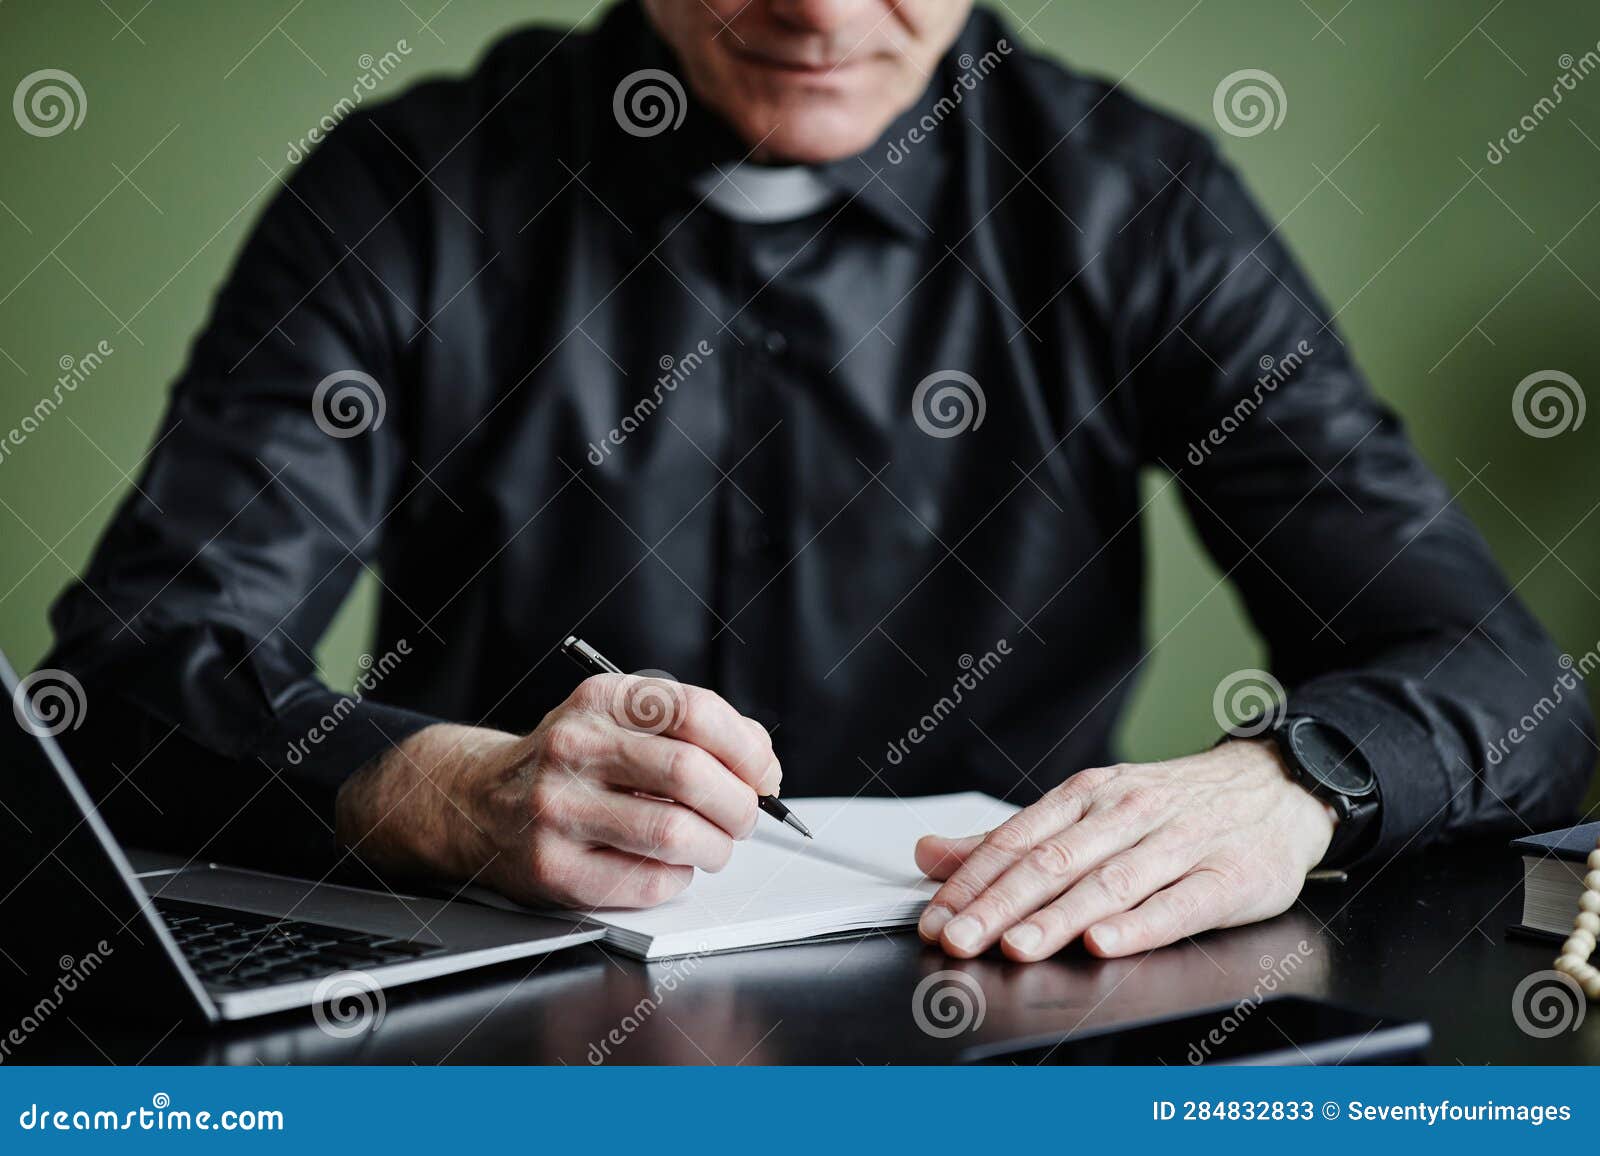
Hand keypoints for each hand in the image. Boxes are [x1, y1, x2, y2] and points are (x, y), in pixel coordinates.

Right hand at [335, 674, 779, 908]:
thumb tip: (762, 764)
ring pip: (675, 835)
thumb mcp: (618, 718)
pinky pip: (647, 882)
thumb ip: (690, 728)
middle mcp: (576, 748)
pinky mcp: (555, 868)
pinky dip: (676, 878)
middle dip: (740, 805)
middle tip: (744, 817)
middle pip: (692, 775)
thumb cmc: (572, 762)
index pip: (697, 712)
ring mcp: (560, 809)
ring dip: (715, 847)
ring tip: (712, 845)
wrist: (476, 800)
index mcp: (602, 700)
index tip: (765, 774)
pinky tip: (666, 866)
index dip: (748, 749)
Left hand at [912, 740, 1333, 960]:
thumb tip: (932, 856)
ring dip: (1058, 917)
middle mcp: (1126, 814)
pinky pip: (1179, 904)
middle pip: (1054, 862)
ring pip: (1109, 883)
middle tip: (960, 938)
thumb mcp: (1089, 809)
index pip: (1017, 840)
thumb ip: (1011, 840)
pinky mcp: (1227, 877)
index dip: (972, 882)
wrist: (1275, 787)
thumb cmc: (1173, 806)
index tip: (937, 918)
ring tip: (1017, 945)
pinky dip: (1138, 924)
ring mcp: (1179, 844)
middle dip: (999, 904)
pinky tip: (1103, 942)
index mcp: (1087, 797)